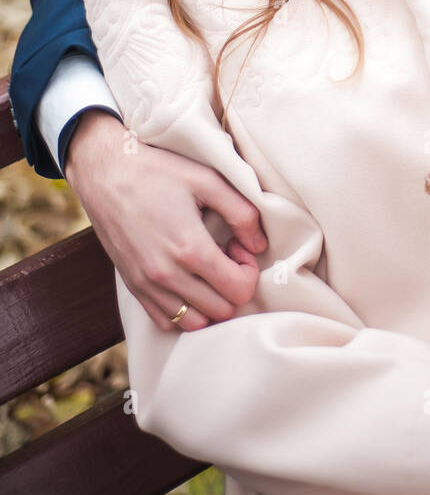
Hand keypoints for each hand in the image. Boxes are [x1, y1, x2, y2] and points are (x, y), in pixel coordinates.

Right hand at [64, 111, 267, 331]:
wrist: (105, 172)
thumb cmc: (157, 171)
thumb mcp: (207, 180)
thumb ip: (241, 213)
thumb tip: (260, 244)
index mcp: (190, 248)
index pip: (238, 290)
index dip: (249, 271)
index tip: (238, 248)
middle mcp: (167, 275)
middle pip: (221, 310)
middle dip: (232, 285)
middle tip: (225, 255)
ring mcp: (147, 285)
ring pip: (194, 323)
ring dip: (210, 302)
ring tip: (206, 269)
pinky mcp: (133, 286)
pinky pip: (165, 321)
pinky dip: (183, 311)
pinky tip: (186, 281)